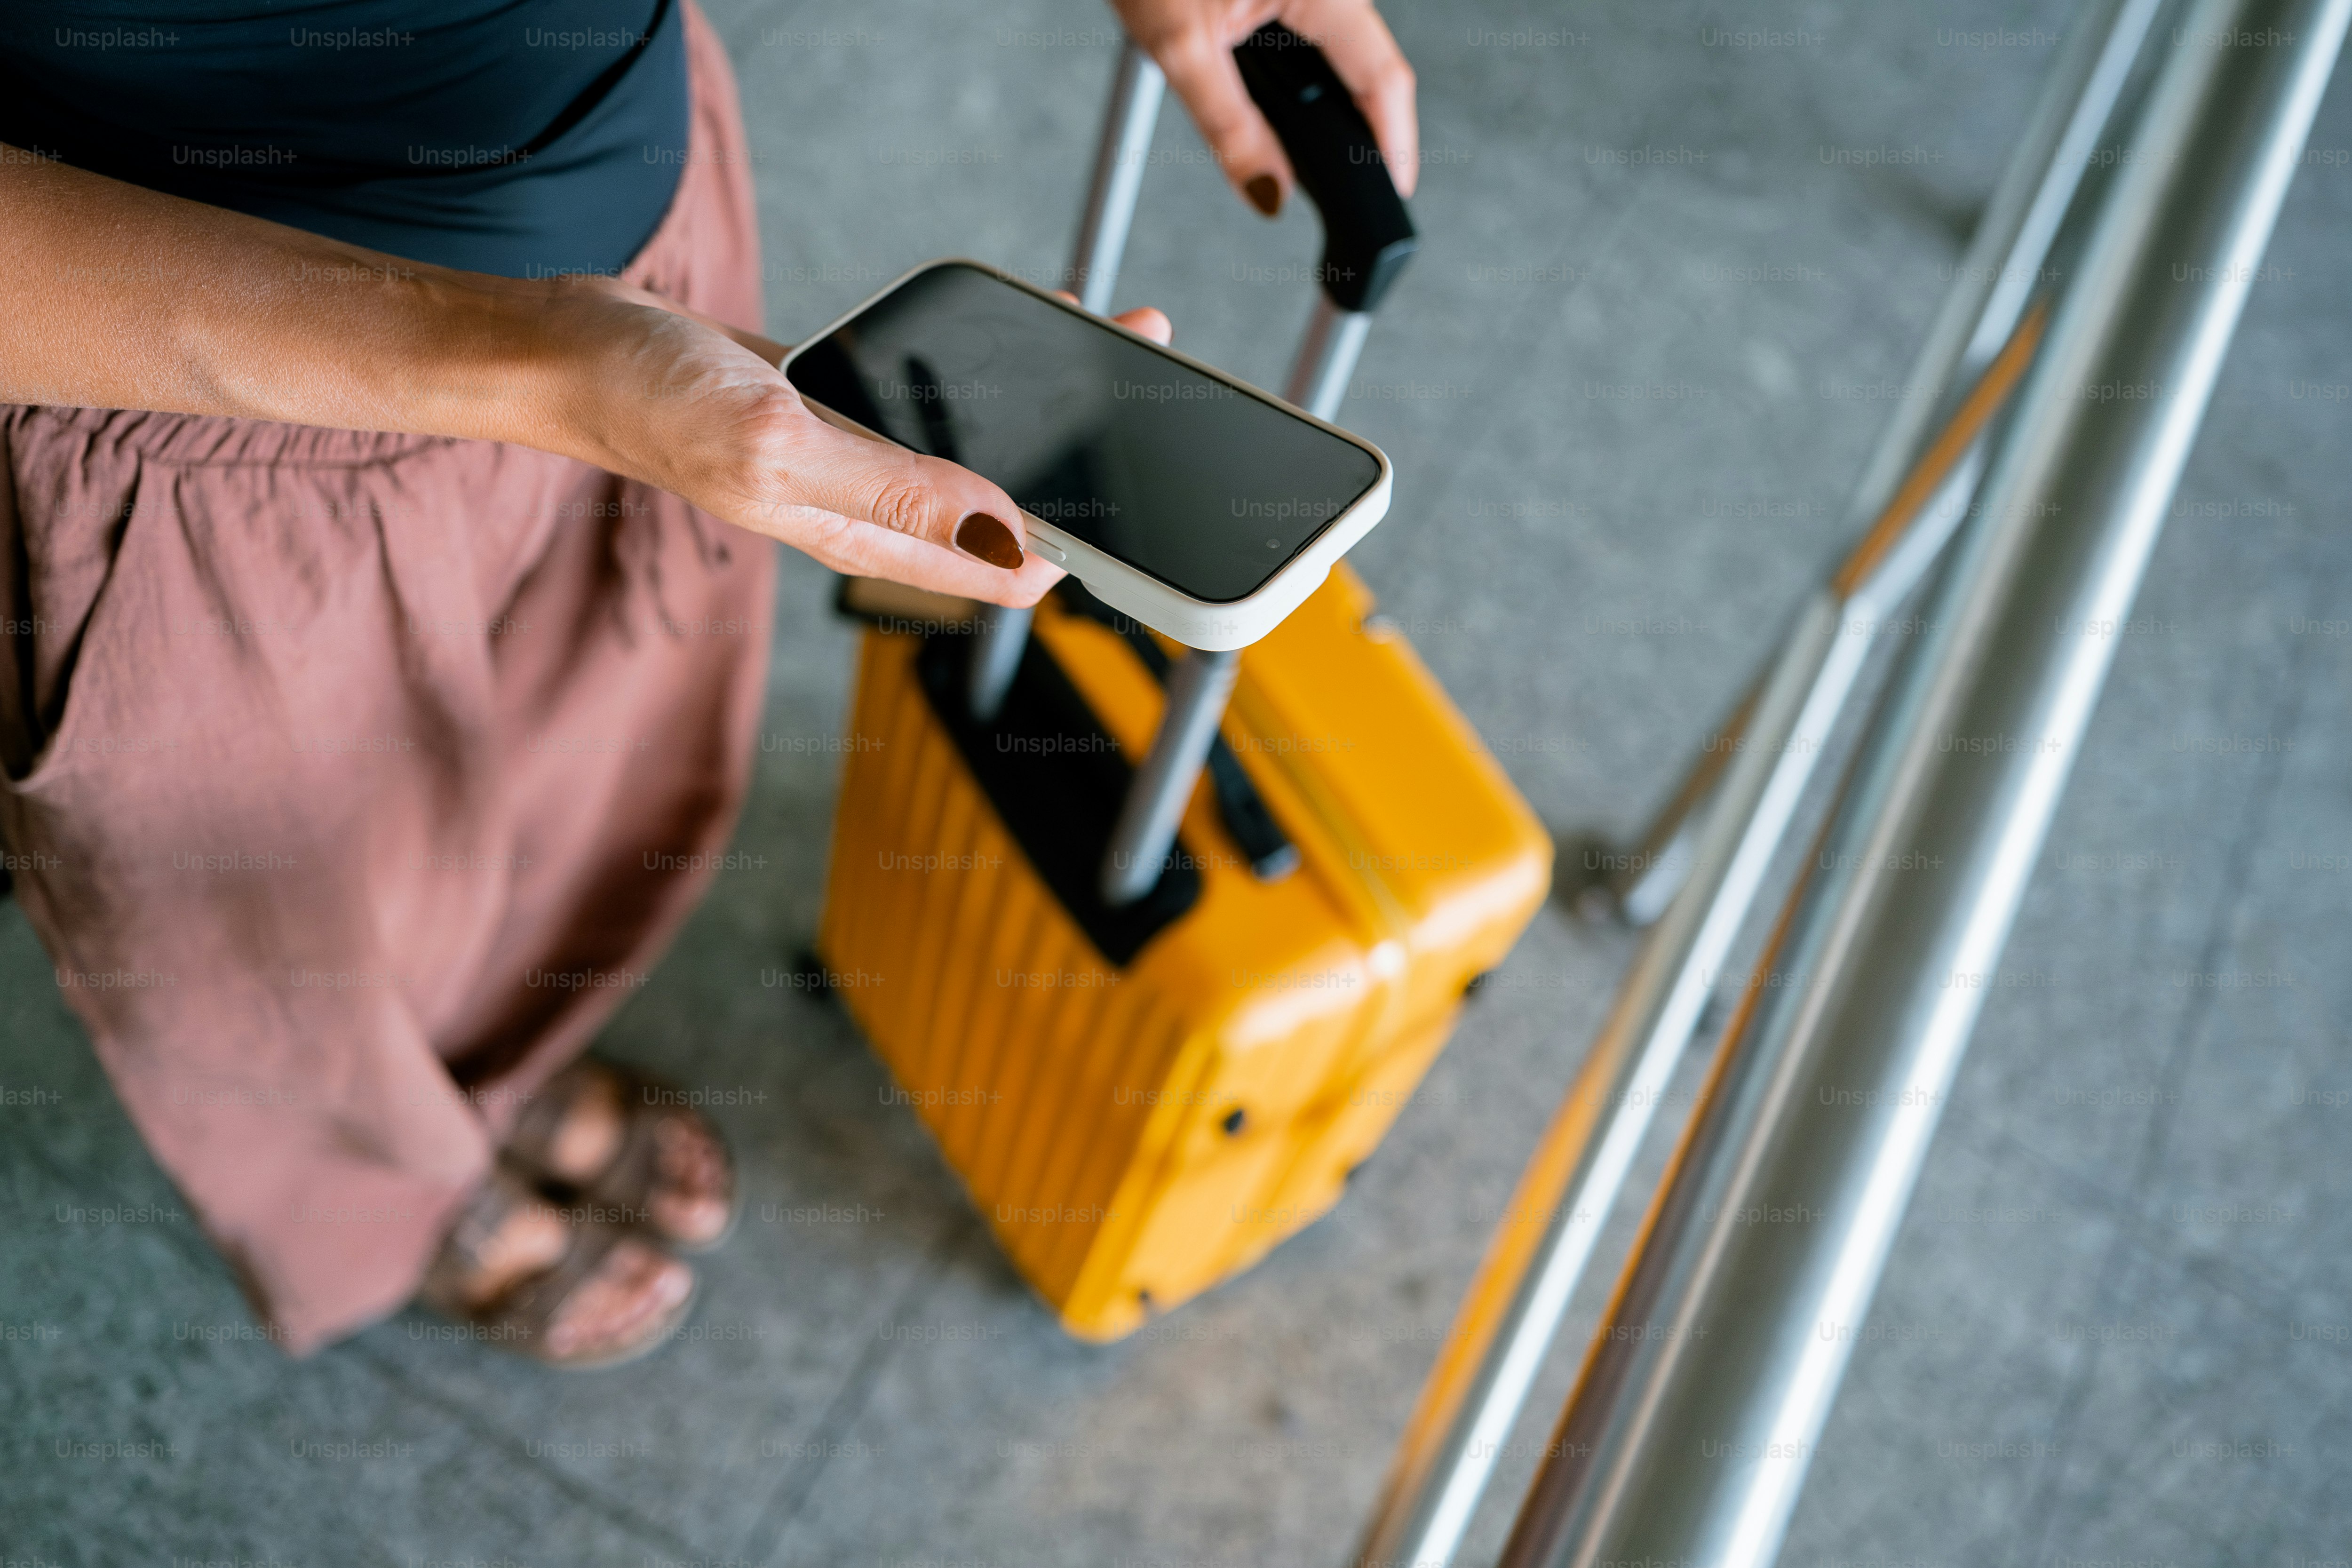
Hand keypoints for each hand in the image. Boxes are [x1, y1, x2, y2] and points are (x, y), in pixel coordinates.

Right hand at [546, 278, 1174, 606]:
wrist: (568, 347)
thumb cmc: (649, 401)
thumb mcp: (774, 444)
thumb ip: (888, 486)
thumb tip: (998, 527)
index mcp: (861, 532)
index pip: (1000, 569)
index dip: (1076, 553)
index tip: (1145, 521)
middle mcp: (869, 504)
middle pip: (1001, 510)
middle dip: (1079, 478)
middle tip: (1152, 406)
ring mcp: (854, 454)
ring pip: (971, 449)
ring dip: (1039, 414)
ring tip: (1112, 352)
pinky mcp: (836, 403)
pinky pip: (929, 398)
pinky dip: (978, 372)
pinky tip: (1013, 337)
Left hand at [1107, 0, 1417, 211]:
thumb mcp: (1180, 47)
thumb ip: (1228, 127)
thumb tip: (1268, 190)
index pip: (1382, 75)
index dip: (1394, 142)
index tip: (1393, 189)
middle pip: (1371, 66)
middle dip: (1362, 129)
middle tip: (1352, 186)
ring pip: (1348, 50)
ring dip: (1336, 103)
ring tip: (1323, 154)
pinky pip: (1320, 32)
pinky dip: (1310, 75)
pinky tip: (1289, 103)